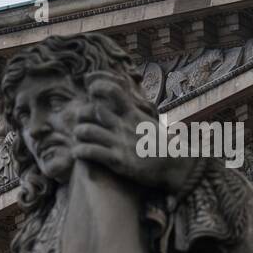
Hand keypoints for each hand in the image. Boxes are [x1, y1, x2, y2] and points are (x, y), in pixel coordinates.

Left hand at [69, 72, 187, 191]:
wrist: (175, 165)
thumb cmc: (159, 144)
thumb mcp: (147, 121)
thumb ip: (132, 111)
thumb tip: (122, 101)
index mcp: (132, 114)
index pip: (113, 91)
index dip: (98, 87)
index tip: (92, 91)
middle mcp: (124, 125)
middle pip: (91, 111)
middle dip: (81, 115)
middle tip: (81, 121)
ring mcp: (120, 142)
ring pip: (86, 131)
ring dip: (78, 134)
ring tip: (79, 138)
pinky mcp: (117, 160)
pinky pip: (90, 152)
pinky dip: (79, 151)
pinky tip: (78, 153)